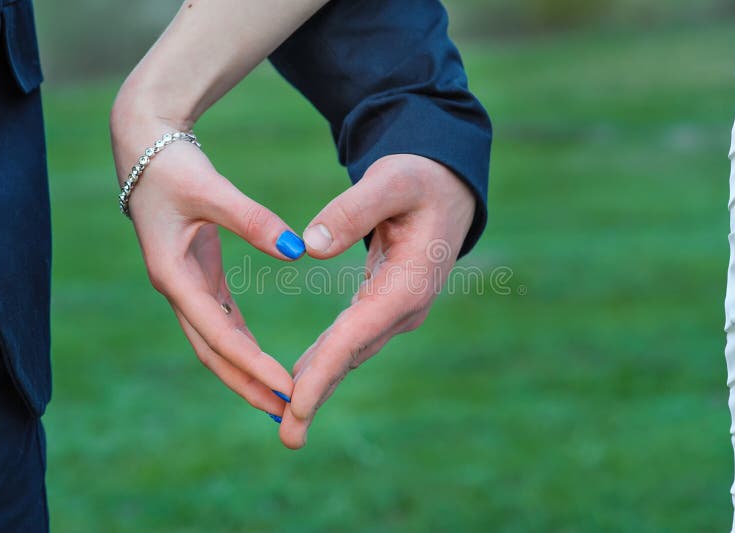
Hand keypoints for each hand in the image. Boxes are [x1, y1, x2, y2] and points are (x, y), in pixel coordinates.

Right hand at [110, 118, 302, 418]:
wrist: (144, 148)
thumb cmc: (172, 167)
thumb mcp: (211, 189)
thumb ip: (252, 219)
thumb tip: (296, 251)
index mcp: (173, 277)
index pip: (218, 334)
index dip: (252, 364)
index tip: (285, 386)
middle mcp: (177, 290)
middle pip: (213, 352)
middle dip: (247, 384)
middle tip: (286, 410)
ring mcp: (186, 286)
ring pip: (216, 342)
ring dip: (244, 371)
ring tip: (278, 397)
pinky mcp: (197, 277)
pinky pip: (221, 321)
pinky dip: (241, 344)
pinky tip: (262, 361)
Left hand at [278, 154, 475, 448]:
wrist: (447, 187)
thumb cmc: (419, 179)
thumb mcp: (391, 182)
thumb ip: (353, 209)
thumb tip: (309, 245)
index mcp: (407, 283)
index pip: (356, 334)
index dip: (325, 370)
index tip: (296, 403)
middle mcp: (404, 307)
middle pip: (352, 356)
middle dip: (318, 396)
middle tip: (287, 436)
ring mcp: (397, 310)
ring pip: (350, 353)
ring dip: (319, 385)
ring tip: (287, 422)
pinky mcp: (386, 304)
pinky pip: (351, 340)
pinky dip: (326, 362)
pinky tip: (302, 380)